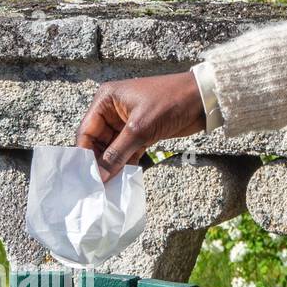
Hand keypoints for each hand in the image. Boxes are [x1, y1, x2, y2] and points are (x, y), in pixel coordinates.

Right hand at [75, 71, 206, 180]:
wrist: (202, 99)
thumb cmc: (169, 102)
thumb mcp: (140, 129)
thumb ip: (117, 154)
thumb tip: (100, 177)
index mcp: (106, 100)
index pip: (86, 131)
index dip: (85, 154)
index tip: (86, 177)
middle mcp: (112, 110)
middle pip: (97, 142)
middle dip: (98, 162)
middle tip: (97, 186)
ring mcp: (126, 123)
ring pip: (112, 149)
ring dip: (112, 166)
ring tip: (109, 187)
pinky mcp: (140, 133)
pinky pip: (126, 152)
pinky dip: (126, 164)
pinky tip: (124, 180)